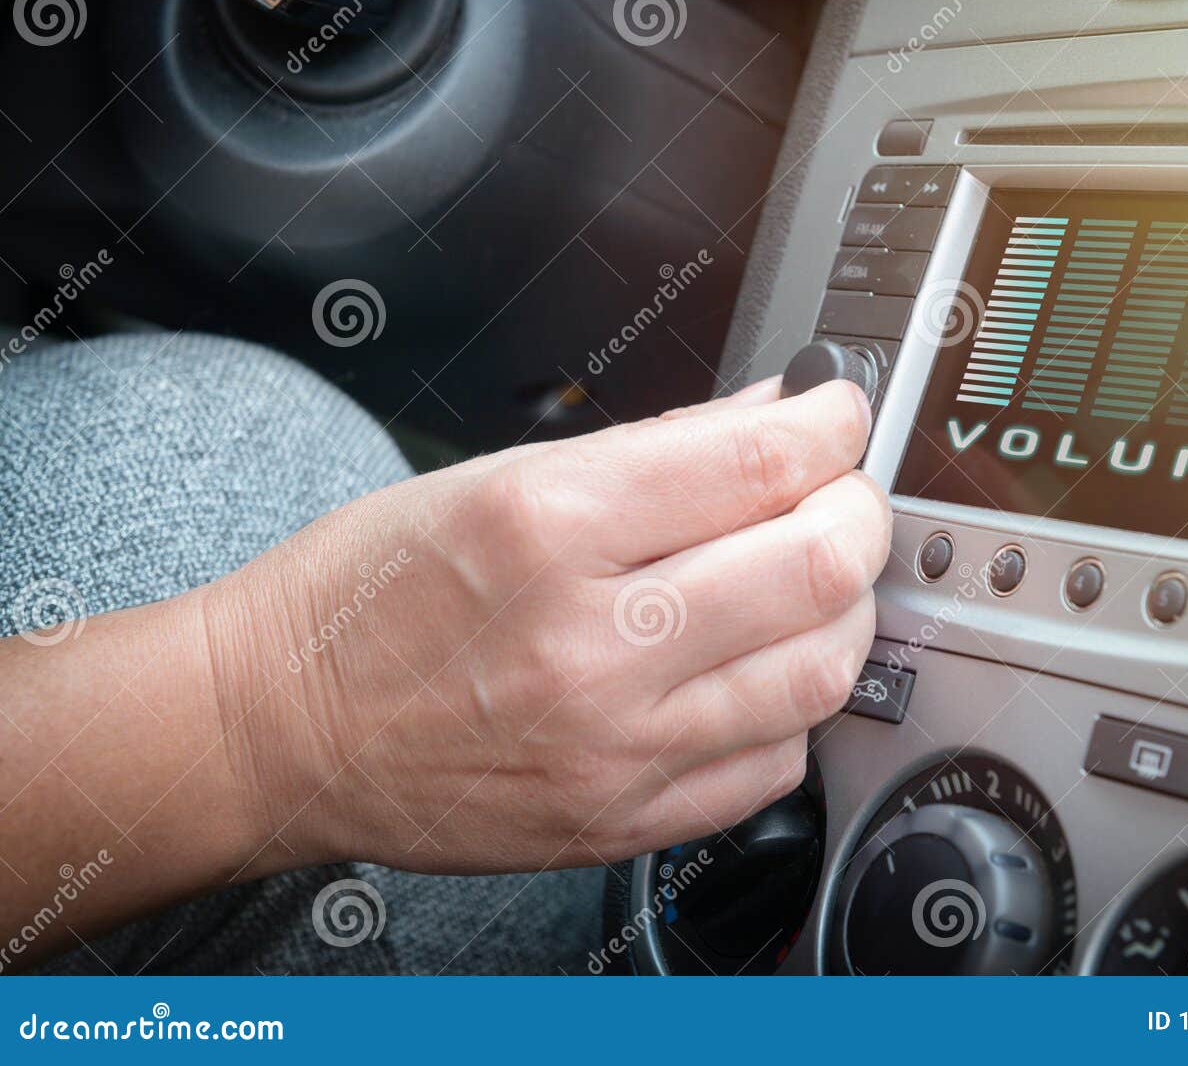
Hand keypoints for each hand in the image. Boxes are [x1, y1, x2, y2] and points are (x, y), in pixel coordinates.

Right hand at [204, 377, 889, 875]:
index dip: (831, 424)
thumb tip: (772, 416)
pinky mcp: (623, 820)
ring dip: (843, 608)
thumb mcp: (494, 478)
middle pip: (816, 565)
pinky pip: (775, 763)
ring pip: (821, 670)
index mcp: (547, 527)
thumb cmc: (367, 597)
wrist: (281, 727)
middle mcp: (590, 643)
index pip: (757, 462)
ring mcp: (614, 746)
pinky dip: (793, 704)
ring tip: (810, 581)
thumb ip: (655, 447)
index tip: (837, 415)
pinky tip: (758, 670)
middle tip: (840, 493)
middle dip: (858, 509)